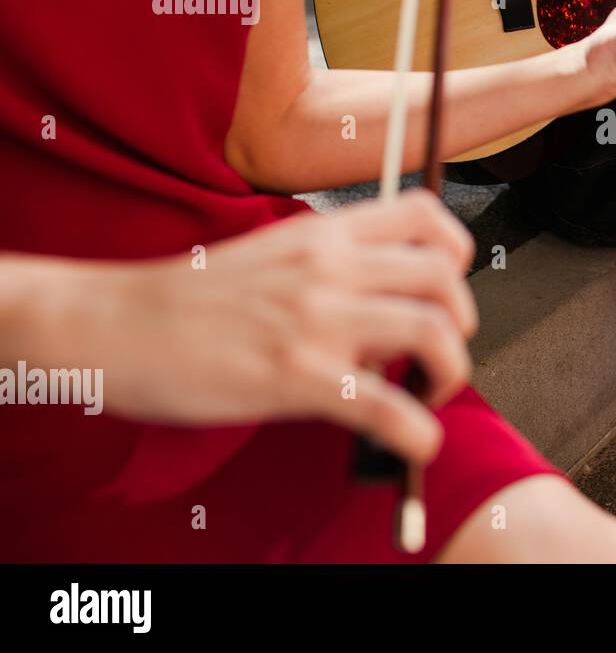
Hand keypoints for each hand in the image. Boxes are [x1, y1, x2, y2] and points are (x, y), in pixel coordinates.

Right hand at [55, 190, 475, 464]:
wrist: (115, 324)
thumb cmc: (189, 299)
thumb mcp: (273, 256)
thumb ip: (334, 270)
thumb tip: (389, 312)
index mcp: (324, 233)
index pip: (424, 213)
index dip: (456, 249)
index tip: (449, 285)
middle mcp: (329, 267)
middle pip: (444, 275)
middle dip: (463, 319)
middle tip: (441, 350)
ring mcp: (315, 319)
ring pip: (434, 330)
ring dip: (452, 370)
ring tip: (429, 394)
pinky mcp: (297, 376)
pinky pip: (387, 405)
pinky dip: (418, 431)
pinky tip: (416, 441)